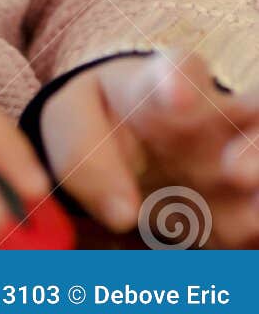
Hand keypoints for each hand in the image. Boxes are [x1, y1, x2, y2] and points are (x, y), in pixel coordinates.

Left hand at [40, 50, 258, 245]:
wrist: (130, 140)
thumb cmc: (103, 118)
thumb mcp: (73, 120)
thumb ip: (83, 150)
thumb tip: (119, 211)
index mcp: (166, 87)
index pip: (182, 70)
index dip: (180, 80)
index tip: (174, 97)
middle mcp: (217, 121)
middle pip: (256, 112)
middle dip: (255, 143)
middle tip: (237, 169)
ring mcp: (240, 162)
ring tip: (251, 216)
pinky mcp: (244, 205)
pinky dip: (255, 234)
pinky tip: (242, 243)